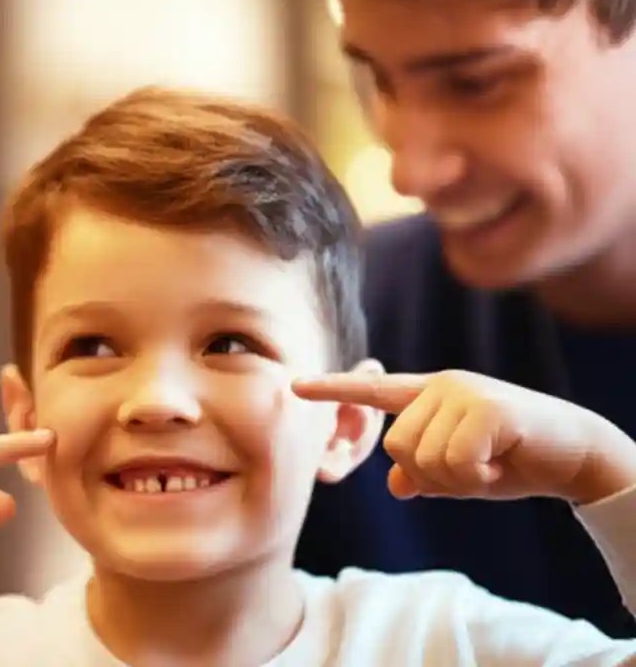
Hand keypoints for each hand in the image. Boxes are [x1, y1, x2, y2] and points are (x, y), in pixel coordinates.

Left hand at [292, 370, 635, 503]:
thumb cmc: (515, 461)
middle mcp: (442, 387)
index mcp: (429, 396)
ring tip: (489, 466)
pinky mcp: (489, 408)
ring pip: (424, 457)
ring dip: (458, 479)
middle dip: (432, 474)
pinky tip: (500, 467)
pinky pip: (455, 461)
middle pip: (396, 447)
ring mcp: (464, 393)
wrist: (576, 455)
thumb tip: (396, 485)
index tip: (295, 385)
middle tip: (473, 471)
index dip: (333, 389)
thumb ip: (426, 475)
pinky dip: (477, 479)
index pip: (374, 392)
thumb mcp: (463, 473)